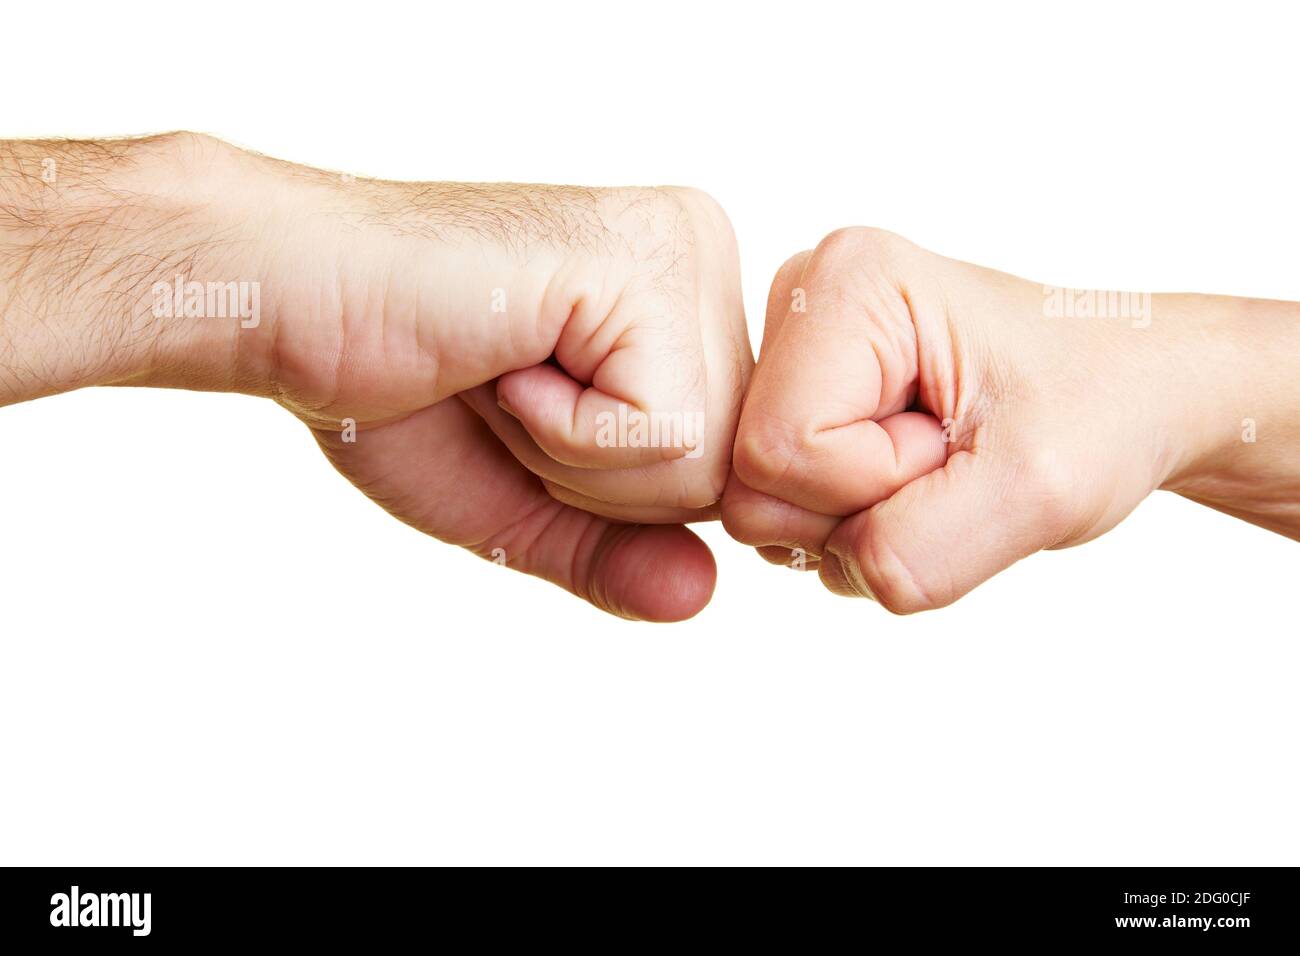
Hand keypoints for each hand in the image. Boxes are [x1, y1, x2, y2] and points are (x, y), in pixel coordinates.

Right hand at [0, 134, 750, 619]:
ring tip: (502, 369)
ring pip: (701, 467)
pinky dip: (561, 431)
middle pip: (721, 475)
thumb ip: (615, 550)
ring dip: (571, 456)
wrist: (289, 303)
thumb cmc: (396, 393)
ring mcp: (681, 248)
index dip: (607, 491)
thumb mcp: (525, 499)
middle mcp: (701, 255)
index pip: (720, 474)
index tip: (522, 404)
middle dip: (594, 479)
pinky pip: (663, 431)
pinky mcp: (643, 261)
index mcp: (685, 301)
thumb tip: (701, 594)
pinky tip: (503, 359)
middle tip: (505, 387)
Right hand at [722, 227, 1299, 611]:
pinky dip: (861, 522)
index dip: (872, 482)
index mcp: (844, 283)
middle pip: (756, 484)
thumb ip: (911, 552)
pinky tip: (919, 473)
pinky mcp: (803, 402)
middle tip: (949, 458)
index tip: (955, 443)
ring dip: (864, 521)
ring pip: (767, 509)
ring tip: (941, 463)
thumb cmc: (1100, 409)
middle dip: (862, 508)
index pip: (780, 450)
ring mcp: (795, 357)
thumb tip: (827, 567)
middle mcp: (800, 304)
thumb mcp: (1034, 490)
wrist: (1134, 392)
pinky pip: (788, 513)